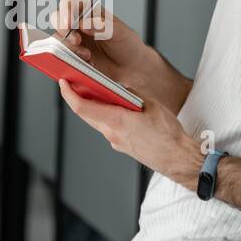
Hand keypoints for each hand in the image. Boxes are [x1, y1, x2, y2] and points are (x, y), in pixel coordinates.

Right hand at [52, 0, 148, 87]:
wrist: (131, 67)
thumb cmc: (128, 45)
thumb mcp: (121, 33)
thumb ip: (104, 26)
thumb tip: (86, 24)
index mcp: (90, 12)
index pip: (70, 4)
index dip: (65, 11)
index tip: (69, 23)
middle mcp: (79, 24)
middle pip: (58, 19)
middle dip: (63, 29)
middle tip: (76, 41)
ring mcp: (74, 40)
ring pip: (58, 38)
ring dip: (68, 47)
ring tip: (87, 55)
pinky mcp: (73, 55)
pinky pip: (62, 54)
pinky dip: (69, 58)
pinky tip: (85, 61)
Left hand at [58, 79, 201, 185]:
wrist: (178, 158)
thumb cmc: (168, 134)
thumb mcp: (152, 104)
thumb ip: (133, 94)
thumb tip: (121, 88)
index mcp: (117, 121)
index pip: (83, 107)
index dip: (69, 94)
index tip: (63, 83)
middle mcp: (112, 133)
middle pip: (86, 114)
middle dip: (78, 97)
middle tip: (75, 82)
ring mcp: (116, 142)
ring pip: (97, 122)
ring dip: (94, 107)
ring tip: (96, 92)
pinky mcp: (122, 146)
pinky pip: (108, 128)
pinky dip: (107, 116)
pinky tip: (116, 108)